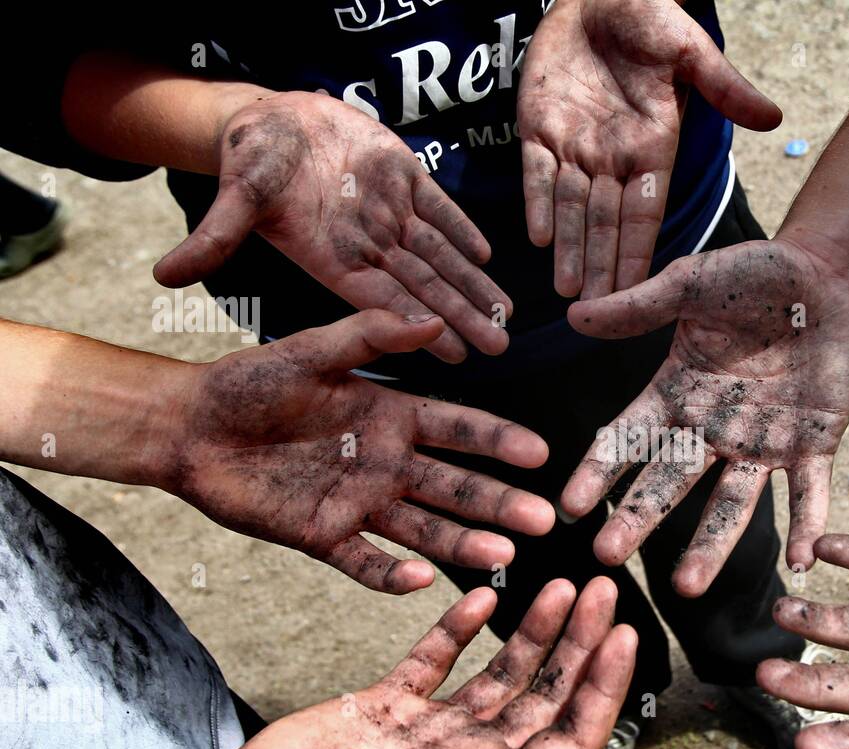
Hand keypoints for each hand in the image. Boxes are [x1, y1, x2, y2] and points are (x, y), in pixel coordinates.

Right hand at [154, 90, 510, 362]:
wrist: (268, 119)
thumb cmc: (250, 159)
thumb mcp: (236, 196)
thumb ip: (216, 238)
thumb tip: (164, 276)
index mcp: (335, 259)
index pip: (385, 302)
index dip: (420, 327)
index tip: (453, 353)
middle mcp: (368, 245)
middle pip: (424, 288)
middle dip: (463, 317)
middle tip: (500, 348)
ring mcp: (389, 214)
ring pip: (440, 256)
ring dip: (473, 283)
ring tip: (506, 313)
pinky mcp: (403, 178)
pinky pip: (439, 210)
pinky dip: (463, 229)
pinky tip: (488, 255)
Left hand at [166, 310, 554, 592]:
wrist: (189, 428)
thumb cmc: (249, 383)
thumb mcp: (310, 349)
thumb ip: (371, 335)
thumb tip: (434, 320)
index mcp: (392, 416)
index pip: (459, 430)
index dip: (499, 442)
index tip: (540, 454)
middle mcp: (387, 464)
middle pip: (456, 488)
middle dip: (500, 504)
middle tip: (545, 520)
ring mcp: (359, 504)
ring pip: (425, 530)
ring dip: (465, 544)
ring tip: (505, 557)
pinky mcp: (325, 537)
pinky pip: (366, 563)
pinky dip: (393, 575)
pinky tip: (423, 581)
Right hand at [215, 577, 635, 748]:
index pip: (570, 735)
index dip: (601, 686)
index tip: (623, 632)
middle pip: (542, 696)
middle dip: (577, 644)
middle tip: (601, 588)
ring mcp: (430, 734)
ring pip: (498, 675)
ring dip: (531, 631)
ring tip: (560, 585)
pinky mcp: (387, 708)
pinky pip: (436, 662)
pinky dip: (458, 630)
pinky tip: (480, 595)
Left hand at [519, 0, 780, 298]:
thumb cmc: (650, 17)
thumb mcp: (690, 50)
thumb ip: (724, 87)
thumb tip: (772, 119)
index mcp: (652, 148)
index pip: (646, 211)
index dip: (640, 251)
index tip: (640, 290)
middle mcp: (614, 158)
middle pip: (607, 223)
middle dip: (603, 267)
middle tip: (600, 313)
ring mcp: (575, 147)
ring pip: (572, 209)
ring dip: (570, 250)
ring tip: (568, 293)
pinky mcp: (538, 129)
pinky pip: (536, 174)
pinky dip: (537, 204)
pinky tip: (538, 238)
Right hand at [562, 236, 848, 596]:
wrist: (829, 273)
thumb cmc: (757, 274)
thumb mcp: (692, 284)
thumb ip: (639, 306)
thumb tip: (574, 314)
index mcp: (677, 393)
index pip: (628, 439)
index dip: (599, 471)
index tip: (570, 506)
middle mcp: (713, 429)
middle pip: (670, 482)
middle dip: (640, 518)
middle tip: (609, 555)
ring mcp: (762, 444)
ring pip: (733, 504)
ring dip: (712, 545)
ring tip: (689, 586)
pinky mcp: (813, 445)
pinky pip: (809, 492)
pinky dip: (808, 525)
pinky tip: (803, 561)